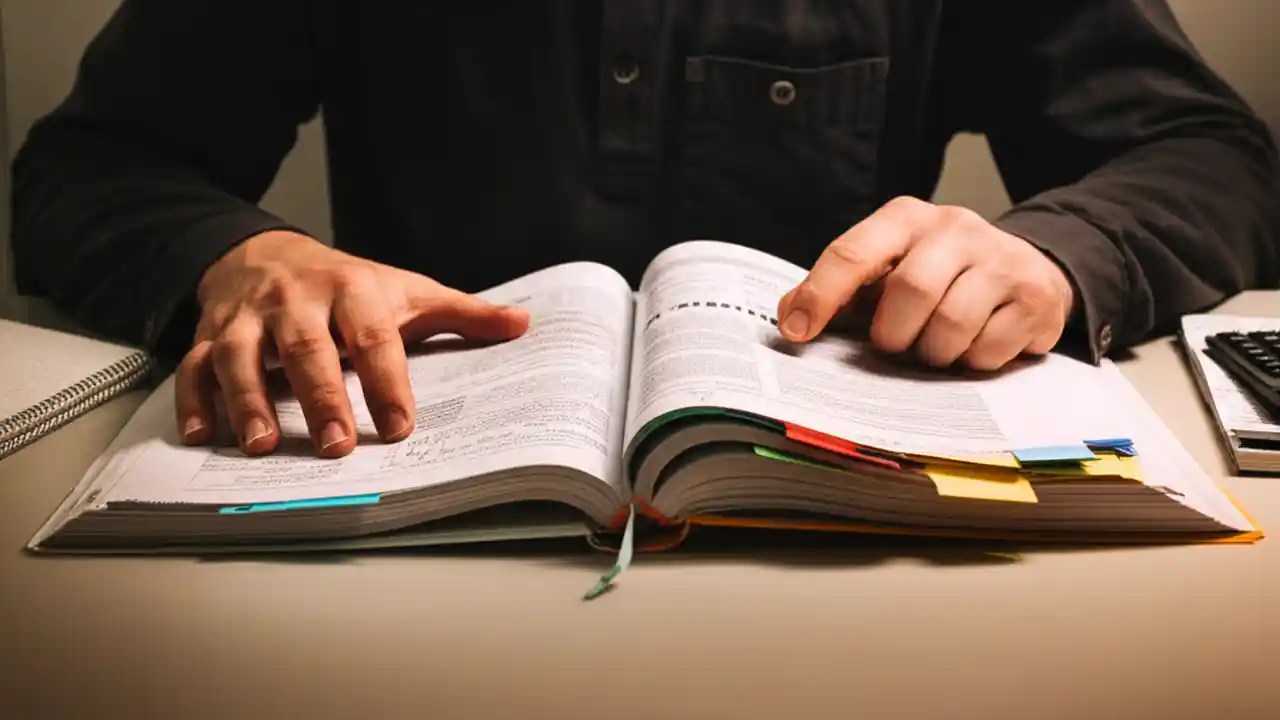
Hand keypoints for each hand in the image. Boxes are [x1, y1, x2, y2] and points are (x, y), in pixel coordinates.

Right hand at [176, 231, 528, 456]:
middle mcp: (296, 302)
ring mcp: (248, 320)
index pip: (373, 337)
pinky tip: (206, 437)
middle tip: (338, 446)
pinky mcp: (209, 336)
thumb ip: (462, 314)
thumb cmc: (348, 286)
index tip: (403, 425)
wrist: (268, 253)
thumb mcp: (406, 292)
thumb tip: (522, 325)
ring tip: (264, 447)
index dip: (387, 381)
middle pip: (308, 349)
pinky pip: (193, 368)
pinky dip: (195, 402)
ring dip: (250, 401)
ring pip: (241, 357)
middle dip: (321, 398)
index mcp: (351, 290)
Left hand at [777, 197, 1074, 369]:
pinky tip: (976, 345)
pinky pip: (989, 350)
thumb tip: (788, 318)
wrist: (1027, 273)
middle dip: (893, 334)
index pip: (853, 252)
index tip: (796, 331)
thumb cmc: (938, 278)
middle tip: (895, 344)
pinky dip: (973, 362)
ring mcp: (1002, 258)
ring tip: (936, 345)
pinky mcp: (1036, 296)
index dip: (819, 295)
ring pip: (951, 326)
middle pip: (909, 291)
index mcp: (905, 218)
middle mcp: (955, 227)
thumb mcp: (886, 272)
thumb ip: (838, 293)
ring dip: (934, 354)